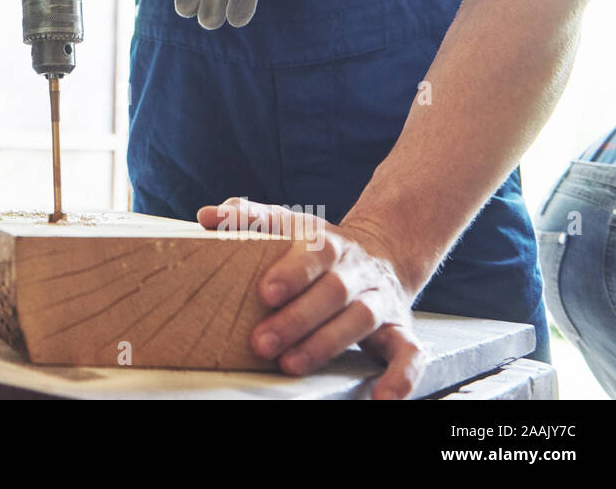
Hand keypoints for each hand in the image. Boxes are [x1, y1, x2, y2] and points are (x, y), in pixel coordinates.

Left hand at [198, 198, 425, 399]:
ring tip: (291, 365)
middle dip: (296, 320)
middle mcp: (357, 271)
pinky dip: (401, 377)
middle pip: (332, 292)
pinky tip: (383, 399)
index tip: (264, 293)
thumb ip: (249, 218)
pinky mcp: (399, 329)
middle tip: (261, 342)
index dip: (291, 273)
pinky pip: (409, 353)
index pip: (313, 253)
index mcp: (329, 243)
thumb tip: (206, 216)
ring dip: (326, 345)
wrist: (382, 252)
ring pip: (360, 320)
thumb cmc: (319, 246)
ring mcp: (379, 300)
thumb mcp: (287, 224)